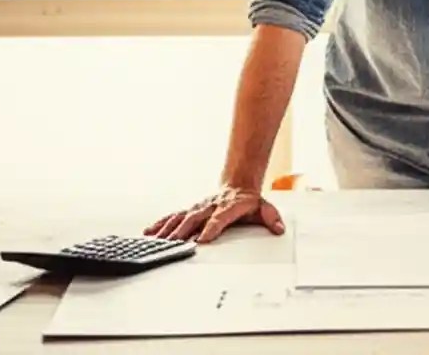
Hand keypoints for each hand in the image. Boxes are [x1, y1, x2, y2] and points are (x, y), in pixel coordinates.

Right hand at [143, 186, 284, 242]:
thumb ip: (271, 218)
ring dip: (168, 230)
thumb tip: (279, 228)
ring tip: (155, 241)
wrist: (238, 184)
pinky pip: (173, 217)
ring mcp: (198, 208)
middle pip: (194, 219)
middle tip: (172, 244)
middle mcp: (210, 206)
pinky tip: (149, 232)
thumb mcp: (264, 208)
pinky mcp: (191, 210)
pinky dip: (160, 224)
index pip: (219, 219)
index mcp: (228, 207)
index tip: (202, 240)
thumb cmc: (249, 201)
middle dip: (183, 232)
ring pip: (181, 218)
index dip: (211, 229)